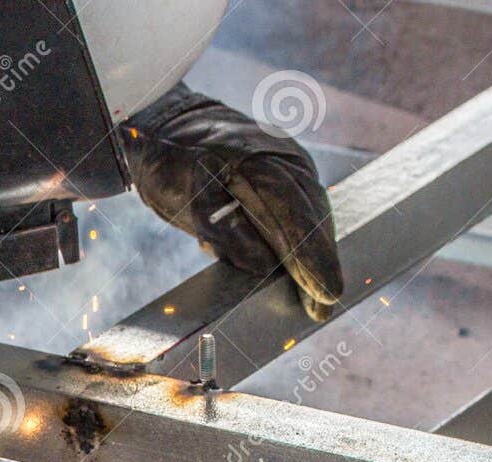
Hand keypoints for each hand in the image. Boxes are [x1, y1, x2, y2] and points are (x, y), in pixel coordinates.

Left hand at [123, 85, 343, 321]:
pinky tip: (304, 266)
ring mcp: (287, 162)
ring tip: (319, 294)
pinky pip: (302, 206)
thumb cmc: (171, 161)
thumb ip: (222, 230)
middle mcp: (282, 160)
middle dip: (320, 264)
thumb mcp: (186, 196)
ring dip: (317, 254)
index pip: (295, 216)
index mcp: (258, 163)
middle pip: (312, 217)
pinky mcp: (284, 170)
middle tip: (323, 308)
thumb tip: (263, 265)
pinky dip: (305, 237)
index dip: (312, 258)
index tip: (324, 291)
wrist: (166, 123)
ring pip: (312, 213)